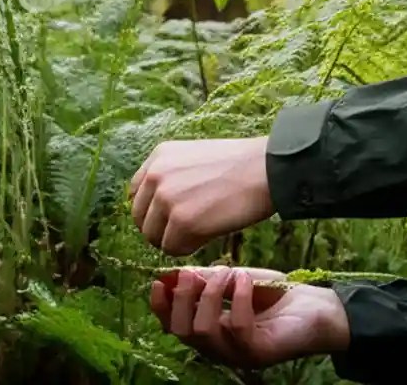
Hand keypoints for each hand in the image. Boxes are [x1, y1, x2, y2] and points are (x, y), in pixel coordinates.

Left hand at [130, 137, 274, 254]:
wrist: (269, 169)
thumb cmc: (244, 165)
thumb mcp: (198, 157)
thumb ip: (173, 176)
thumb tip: (161, 206)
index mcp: (159, 157)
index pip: (137, 194)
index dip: (154, 210)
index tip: (174, 216)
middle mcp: (156, 175)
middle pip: (141, 219)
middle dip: (163, 228)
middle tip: (191, 229)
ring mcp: (166, 199)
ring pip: (155, 237)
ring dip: (176, 239)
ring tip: (204, 230)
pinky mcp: (181, 222)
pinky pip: (173, 248)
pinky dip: (190, 247)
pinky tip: (210, 233)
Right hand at [150, 266, 349, 368]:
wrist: (322, 308)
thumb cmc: (280, 295)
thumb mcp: (240, 282)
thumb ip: (211, 280)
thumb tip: (177, 274)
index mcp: (211, 332)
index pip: (174, 326)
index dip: (161, 306)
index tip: (159, 280)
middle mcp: (220, 348)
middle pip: (182, 332)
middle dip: (182, 299)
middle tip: (195, 273)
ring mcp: (239, 354)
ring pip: (203, 333)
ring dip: (211, 296)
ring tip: (228, 273)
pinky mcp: (259, 353)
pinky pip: (237, 327)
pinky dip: (238, 299)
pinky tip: (247, 280)